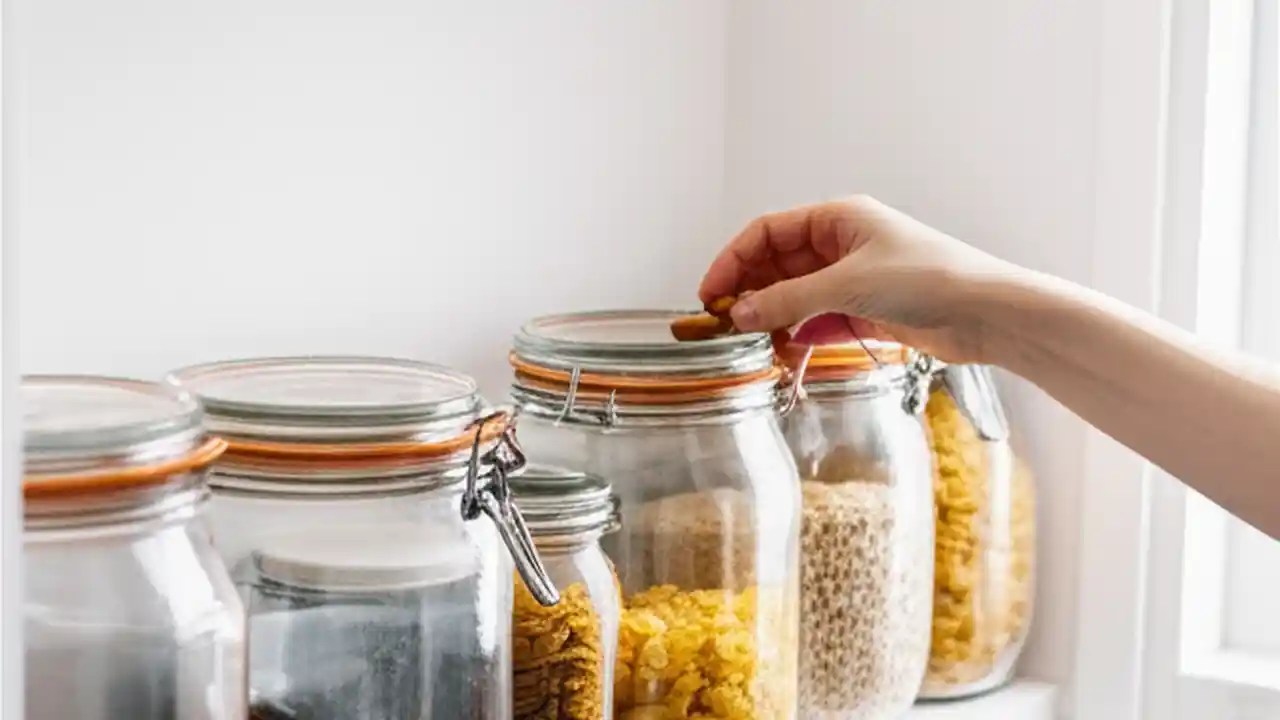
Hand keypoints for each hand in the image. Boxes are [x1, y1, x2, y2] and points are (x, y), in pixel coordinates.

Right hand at [698, 195, 1020, 362]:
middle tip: (725, 323)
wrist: (987, 313)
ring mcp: (854, 279)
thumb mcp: (848, 285)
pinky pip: (818, 320)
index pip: (768, 231)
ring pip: (796, 295)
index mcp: (839, 218)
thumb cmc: (929, 279)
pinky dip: (799, 334)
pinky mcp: (867, 311)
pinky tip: (786, 352)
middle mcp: (843, 244)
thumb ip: (789, 300)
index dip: (734, 259)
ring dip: (773, 317)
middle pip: (778, 264)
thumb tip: (741, 314)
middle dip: (751, 292)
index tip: (711, 293)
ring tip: (753, 343)